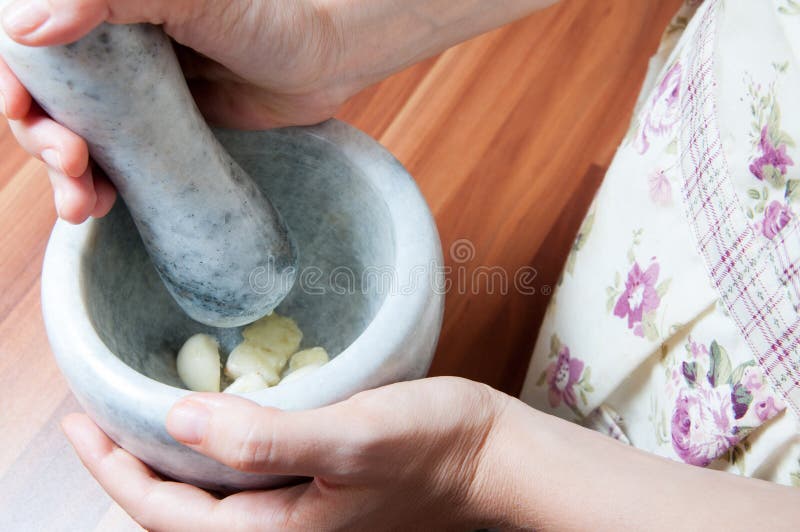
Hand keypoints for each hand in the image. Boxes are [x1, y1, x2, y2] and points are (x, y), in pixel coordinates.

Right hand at [0, 0, 556, 224]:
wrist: (330, 57)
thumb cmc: (273, 13)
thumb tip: (23, 29)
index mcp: (108, 8)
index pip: (29, 38)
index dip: (12, 77)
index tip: (17, 108)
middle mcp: (113, 49)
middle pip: (47, 96)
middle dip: (41, 136)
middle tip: (70, 163)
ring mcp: (139, 95)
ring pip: (77, 135)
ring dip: (65, 174)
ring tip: (82, 205)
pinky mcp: (165, 134)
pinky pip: (120, 164)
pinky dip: (102, 188)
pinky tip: (101, 207)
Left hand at [61, 377, 510, 530]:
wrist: (488, 454)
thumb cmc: (431, 448)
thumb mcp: (350, 440)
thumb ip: (266, 439)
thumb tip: (178, 420)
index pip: (165, 515)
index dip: (113, 472)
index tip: (78, 423)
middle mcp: (280, 527)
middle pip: (177, 510)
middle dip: (127, 467)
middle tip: (95, 415)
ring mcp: (296, 506)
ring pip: (207, 491)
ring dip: (166, 455)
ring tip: (134, 412)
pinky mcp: (312, 479)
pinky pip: (243, 470)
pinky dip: (212, 442)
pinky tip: (210, 409)